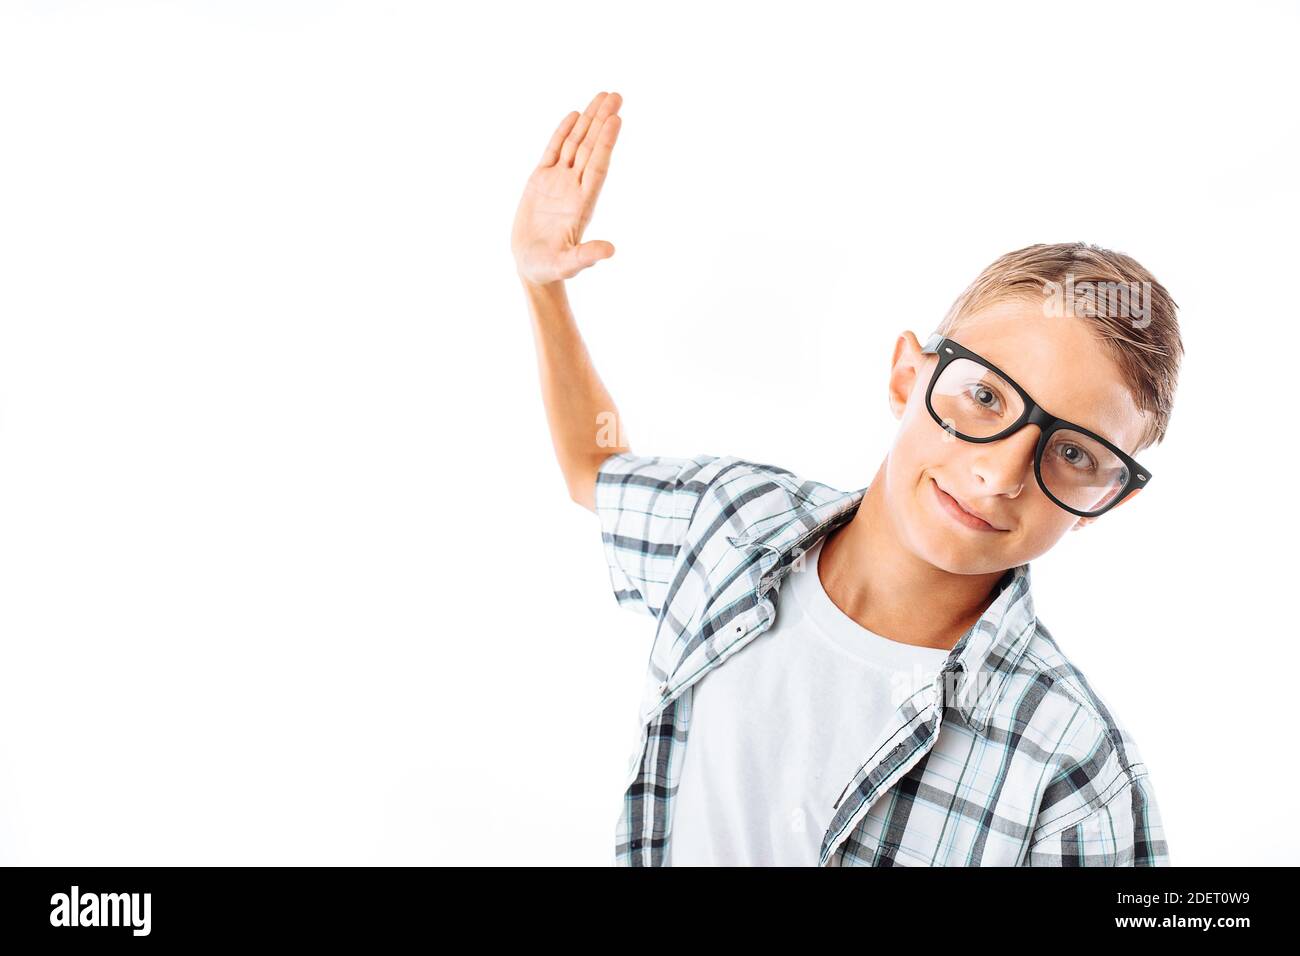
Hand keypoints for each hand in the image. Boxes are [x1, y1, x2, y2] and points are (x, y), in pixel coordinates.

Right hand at [512, 91, 621, 286]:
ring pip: (576, 144)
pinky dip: (563, 132)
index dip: (606, 143)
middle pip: (591, 148)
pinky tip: (575, 115)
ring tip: (602, 96)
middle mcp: (574, 187)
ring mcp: (559, 182)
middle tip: (616, 94)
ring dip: (589, 121)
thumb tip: (611, 251)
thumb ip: (587, 256)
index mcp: (583, 203)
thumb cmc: (551, 269)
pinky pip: (554, 151)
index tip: (616, 118)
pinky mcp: (541, 180)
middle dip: (602, 121)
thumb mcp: (568, 265)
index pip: (597, 166)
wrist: (533, 267)